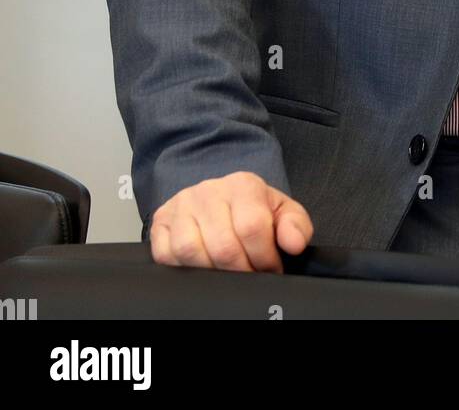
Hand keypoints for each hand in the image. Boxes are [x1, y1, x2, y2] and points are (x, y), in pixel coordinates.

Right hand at [149, 171, 313, 272]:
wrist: (221, 199)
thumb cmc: (253, 210)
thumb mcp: (281, 212)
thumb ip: (296, 225)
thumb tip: (293, 243)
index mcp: (242, 185)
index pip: (251, 226)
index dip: (264, 257)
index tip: (270, 268)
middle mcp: (208, 191)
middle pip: (222, 245)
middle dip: (242, 271)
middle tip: (251, 275)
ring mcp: (181, 206)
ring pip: (191, 251)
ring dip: (213, 272)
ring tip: (227, 273)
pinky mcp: (160, 223)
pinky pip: (166, 254)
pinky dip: (184, 269)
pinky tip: (202, 267)